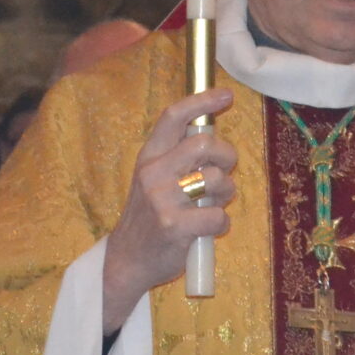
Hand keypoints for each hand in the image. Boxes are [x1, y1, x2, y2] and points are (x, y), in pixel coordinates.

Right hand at [102, 90, 237, 323]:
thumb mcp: (153, 180)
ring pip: (217, 179)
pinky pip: (218, 215)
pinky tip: (207, 229)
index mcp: (149, 157)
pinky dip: (221, 224)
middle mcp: (153, 173)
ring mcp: (162, 199)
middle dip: (227, 156)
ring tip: (212, 204)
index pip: (173, 117)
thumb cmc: (150, 217)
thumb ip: (178, 158)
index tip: (226, 95)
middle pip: (205, 144)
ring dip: (226, 193)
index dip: (202, 101)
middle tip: (224, 171)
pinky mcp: (174, 226)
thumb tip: (213, 137)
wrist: (128, 260)